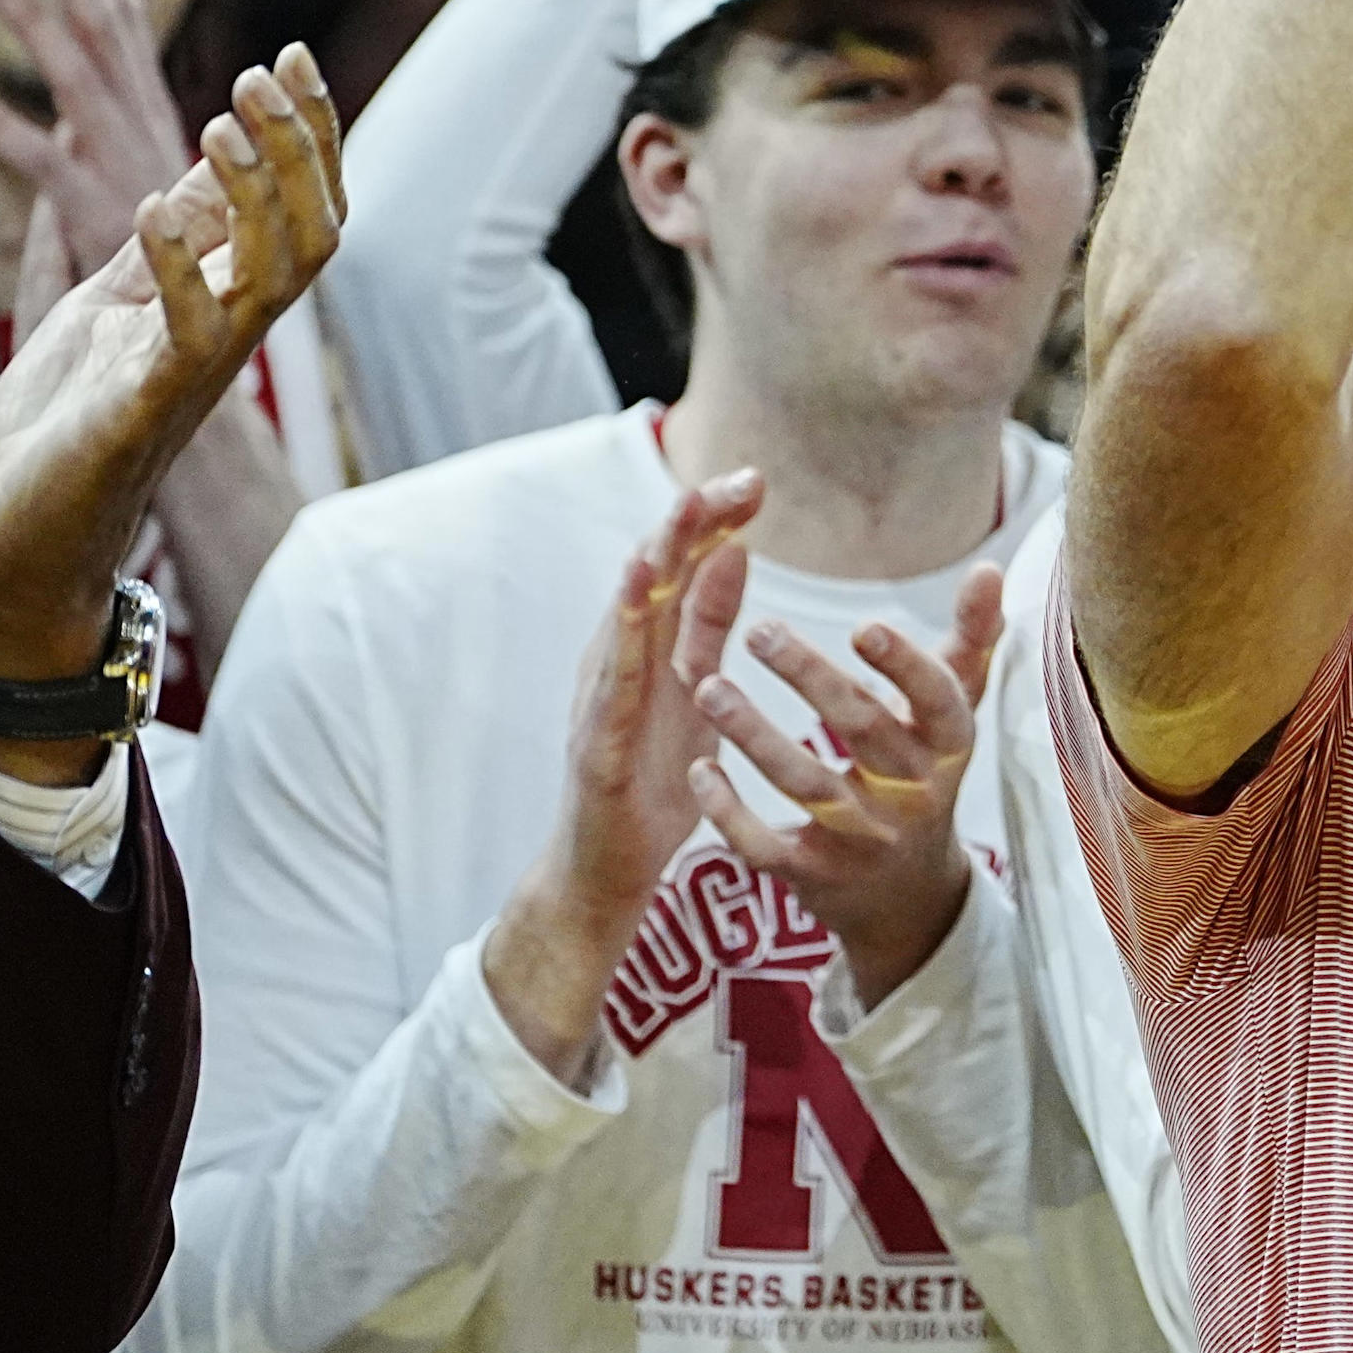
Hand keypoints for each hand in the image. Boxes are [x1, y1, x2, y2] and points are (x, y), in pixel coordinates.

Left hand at [0, 0, 198, 331]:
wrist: (155, 381)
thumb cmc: (130, 299)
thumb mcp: (108, 212)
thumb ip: (80, 160)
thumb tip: (53, 117)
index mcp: (146, 122)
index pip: (123, 18)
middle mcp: (144, 133)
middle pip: (112, 23)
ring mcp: (125, 170)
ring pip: (82, 75)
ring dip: (35, 14)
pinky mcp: (96, 218)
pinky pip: (42, 162)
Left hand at [0, 50, 343, 707]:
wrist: (22, 535)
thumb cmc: (63, 424)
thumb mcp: (112, 302)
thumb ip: (161, 241)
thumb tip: (187, 166)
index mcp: (218, 300)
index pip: (300, 204)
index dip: (307, 131)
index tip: (289, 54)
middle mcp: (226, 332)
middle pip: (311, 229)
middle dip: (297, 147)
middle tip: (261, 76)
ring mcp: (193, 369)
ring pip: (273, 272)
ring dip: (256, 194)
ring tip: (218, 126)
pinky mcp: (145, 406)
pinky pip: (186, 333)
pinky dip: (176, 267)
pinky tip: (150, 209)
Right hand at [487, 470, 765, 1083]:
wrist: (606, 874)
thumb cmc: (653, 780)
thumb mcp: (697, 692)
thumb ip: (708, 625)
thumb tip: (735, 549)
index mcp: (654, 646)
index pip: (684, 568)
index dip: (715, 521)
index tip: (757, 480)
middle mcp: (622, 659)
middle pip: (654, 576)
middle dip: (692, 522)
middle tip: (736, 479)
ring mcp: (603, 699)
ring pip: (626, 617)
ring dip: (654, 560)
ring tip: (684, 511)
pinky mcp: (596, 745)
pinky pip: (609, 685)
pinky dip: (621, 636)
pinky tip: (633, 596)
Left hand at [692, 567, 1004, 1009]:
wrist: (908, 896)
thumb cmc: (925, 773)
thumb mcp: (953, 712)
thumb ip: (971, 638)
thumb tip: (987, 566)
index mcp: (949, 747)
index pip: (938, 702)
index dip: (905, 668)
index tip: (863, 626)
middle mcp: (912, 795)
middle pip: (862, 732)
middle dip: (811, 679)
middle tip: (759, 631)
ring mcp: (862, 840)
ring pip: (807, 786)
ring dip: (755, 735)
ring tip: (709, 687)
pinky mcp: (814, 876)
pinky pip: (767, 846)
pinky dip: (730, 813)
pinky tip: (700, 768)